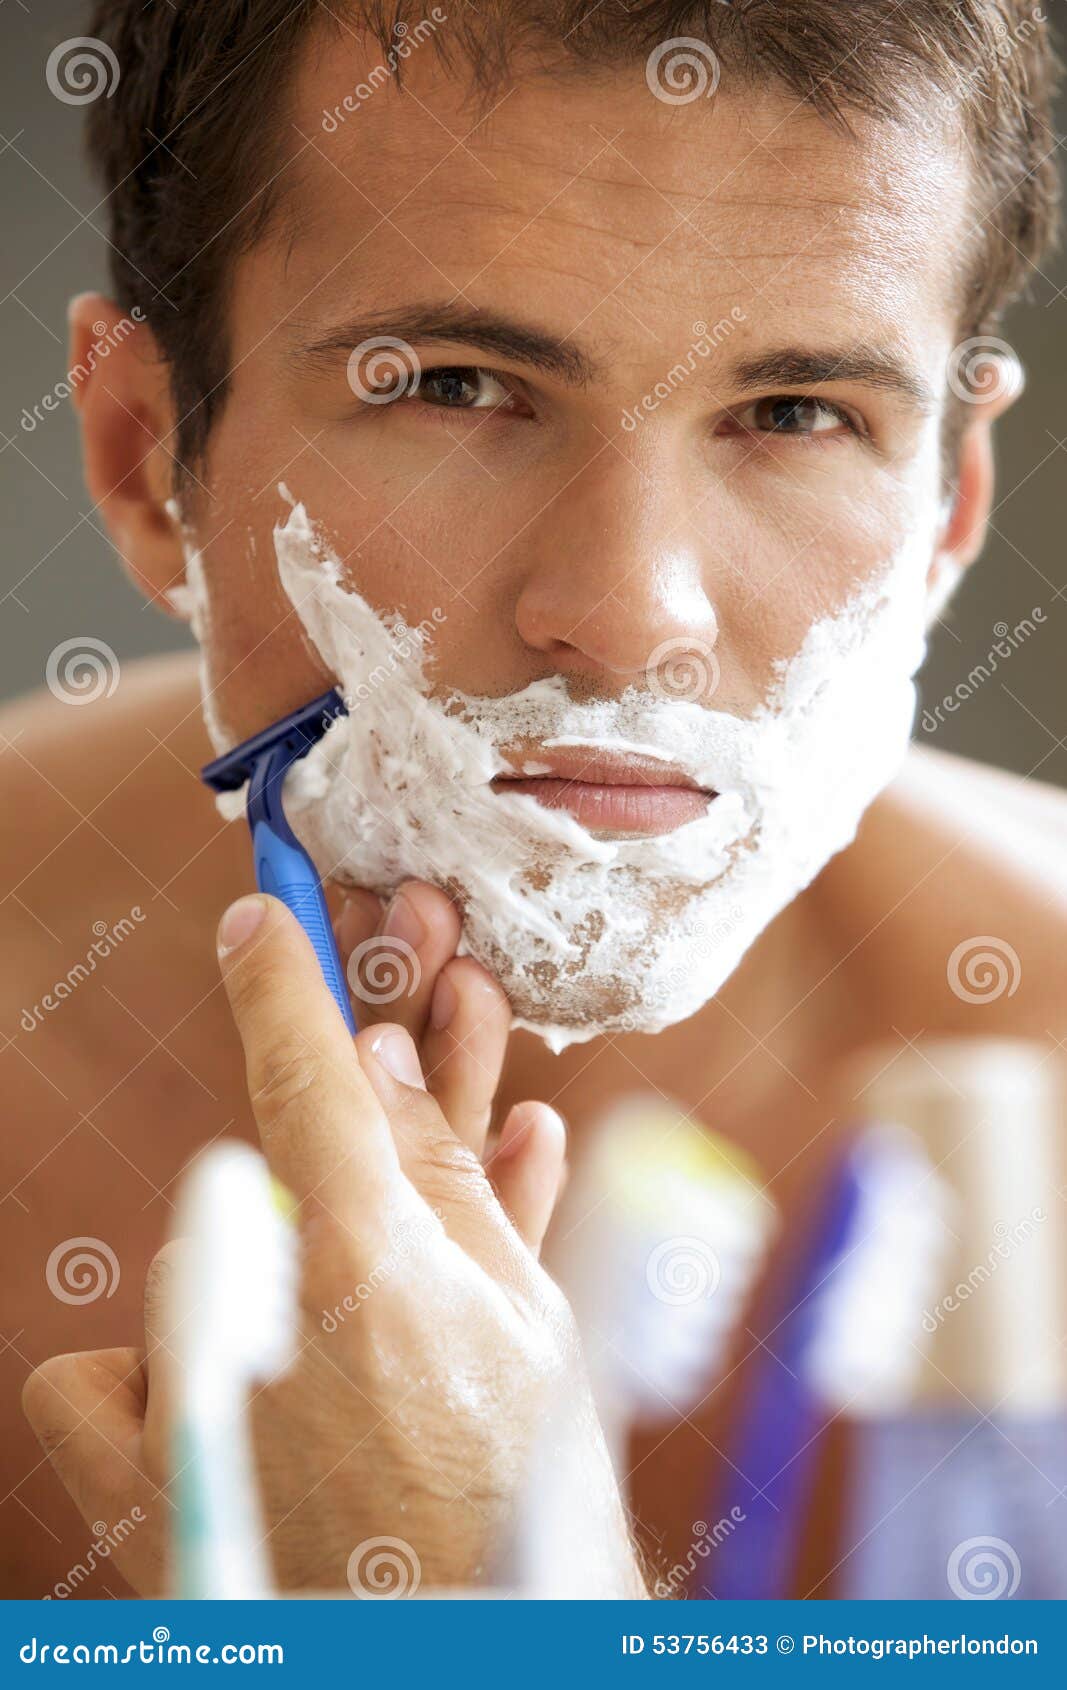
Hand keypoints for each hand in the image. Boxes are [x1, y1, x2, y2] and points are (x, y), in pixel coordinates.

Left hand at [23, 889, 646, 1597]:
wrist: (478, 1645)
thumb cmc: (521, 1492)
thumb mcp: (524, 1315)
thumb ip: (444, 1177)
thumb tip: (383, 1061)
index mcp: (369, 1262)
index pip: (308, 1077)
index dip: (284, 983)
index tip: (258, 918)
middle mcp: (267, 1314)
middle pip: (268, 1161)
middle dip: (340, 1112)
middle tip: (395, 1018)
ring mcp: (197, 1397)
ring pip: (210, 1260)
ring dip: (282, 1266)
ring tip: (373, 1305)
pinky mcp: (148, 1478)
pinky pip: (102, 1377)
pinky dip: (164, 1366)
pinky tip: (248, 1360)